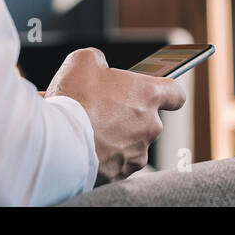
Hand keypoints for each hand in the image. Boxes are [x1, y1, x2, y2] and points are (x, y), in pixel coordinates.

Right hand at [43, 47, 185, 185]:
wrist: (58, 140)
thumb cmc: (74, 98)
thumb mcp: (84, 60)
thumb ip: (101, 60)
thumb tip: (99, 67)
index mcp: (148, 95)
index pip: (176, 94)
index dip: (168, 92)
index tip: (158, 92)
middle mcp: (150, 126)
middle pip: (147, 119)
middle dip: (127, 115)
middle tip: (101, 108)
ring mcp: (137, 153)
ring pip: (131, 142)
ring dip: (115, 136)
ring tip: (87, 129)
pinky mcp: (121, 174)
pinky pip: (116, 162)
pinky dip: (103, 156)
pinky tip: (83, 146)